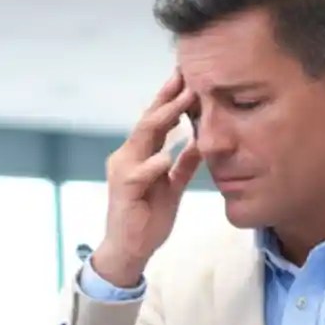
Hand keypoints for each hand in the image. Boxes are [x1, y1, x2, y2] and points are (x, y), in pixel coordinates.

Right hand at [92, 71, 201, 286]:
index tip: (189, 79)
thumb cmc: (148, 217)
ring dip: (165, 117)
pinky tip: (168, 153)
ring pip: (143, 137)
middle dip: (168, 97)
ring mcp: (123, 171)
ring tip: (185, 101)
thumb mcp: (172, 186)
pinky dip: (155, 162)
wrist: (130, 248)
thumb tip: (201, 141)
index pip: (156, 121)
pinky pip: (141, 172)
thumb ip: (184, 163)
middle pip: (149, 120)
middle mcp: (126, 156)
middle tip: (188, 76)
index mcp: (138, 154)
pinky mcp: (124, 190)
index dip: (171, 99)